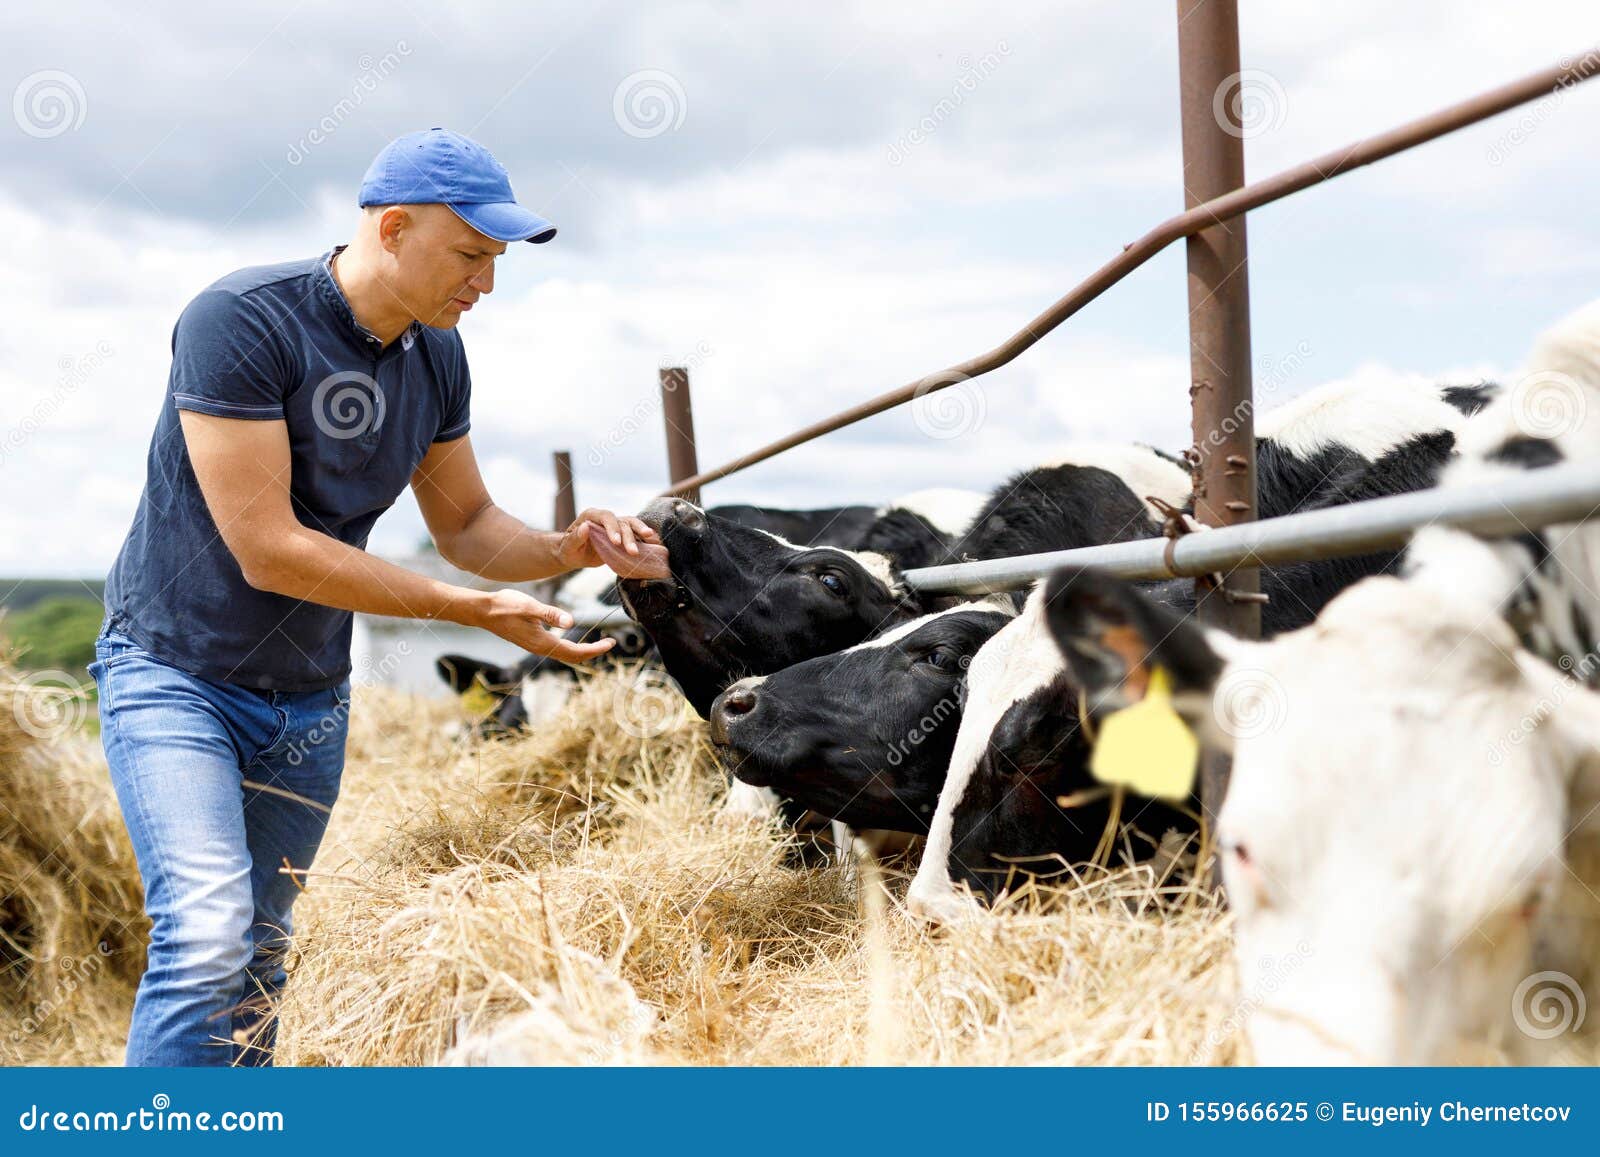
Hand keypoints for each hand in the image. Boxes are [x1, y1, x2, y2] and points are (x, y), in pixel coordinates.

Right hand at [467, 588, 616, 664]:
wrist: (482, 611)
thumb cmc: (504, 605)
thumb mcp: (529, 606)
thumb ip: (550, 614)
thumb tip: (571, 623)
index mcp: (542, 642)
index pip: (575, 652)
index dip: (595, 650)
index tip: (611, 643)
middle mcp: (540, 648)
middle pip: (572, 657)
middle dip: (592, 652)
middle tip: (610, 643)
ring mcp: (535, 645)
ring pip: (564, 654)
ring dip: (582, 651)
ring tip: (598, 643)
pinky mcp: (531, 641)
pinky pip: (556, 649)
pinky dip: (570, 647)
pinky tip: (573, 638)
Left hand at [557, 508, 663, 572]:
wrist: (574, 554)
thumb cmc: (568, 550)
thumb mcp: (568, 547)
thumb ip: (575, 538)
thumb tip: (585, 527)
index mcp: (591, 516)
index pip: (605, 517)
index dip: (612, 528)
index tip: (616, 542)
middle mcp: (605, 518)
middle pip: (621, 521)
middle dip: (629, 536)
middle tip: (633, 552)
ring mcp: (615, 525)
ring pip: (631, 524)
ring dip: (641, 532)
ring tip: (652, 539)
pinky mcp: (622, 534)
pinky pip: (635, 533)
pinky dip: (644, 537)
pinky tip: (655, 543)